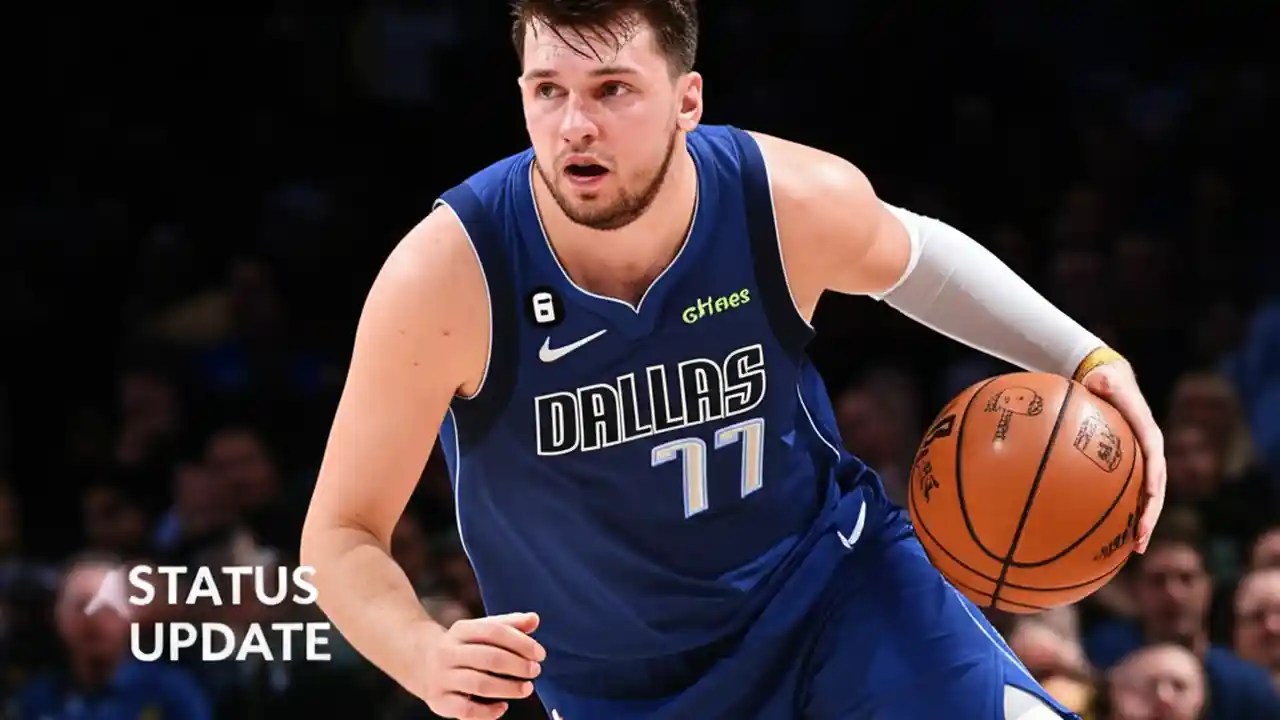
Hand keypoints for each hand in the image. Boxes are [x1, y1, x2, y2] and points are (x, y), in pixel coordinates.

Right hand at [418, 612, 544, 718]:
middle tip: (535, 671)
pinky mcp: (439, 701)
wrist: (420, 661)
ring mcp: (442, 677)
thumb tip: (534, 619)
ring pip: (478, 684)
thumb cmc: (464, 645)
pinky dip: (487, 711)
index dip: (520, 642)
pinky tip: (502, 707)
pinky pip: (465, 710)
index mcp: (461, 630)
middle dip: (517, 665)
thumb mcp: (481, 630)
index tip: (540, 654)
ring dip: (507, 688)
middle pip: (488, 657)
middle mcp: (448, 652)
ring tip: (526, 689)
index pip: (494, 631)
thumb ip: (509, 625)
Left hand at [1080, 360, 1165, 552]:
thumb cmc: (1105, 380)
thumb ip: (1103, 382)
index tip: (1149, 496)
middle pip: (1157, 488)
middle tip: (1141, 538)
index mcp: (1147, 433)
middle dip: (1151, 514)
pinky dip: (1127, 515)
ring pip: (1149, 498)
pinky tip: (1115, 537)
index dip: (1153, 477)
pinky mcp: (1131, 468)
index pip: (1154, 457)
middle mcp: (1151, 452)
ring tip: (1136, 548)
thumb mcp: (1104, 378)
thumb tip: (1100, 380)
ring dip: (1145, 523)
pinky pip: (1131, 495)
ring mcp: (1142, 463)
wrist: (1109, 379)